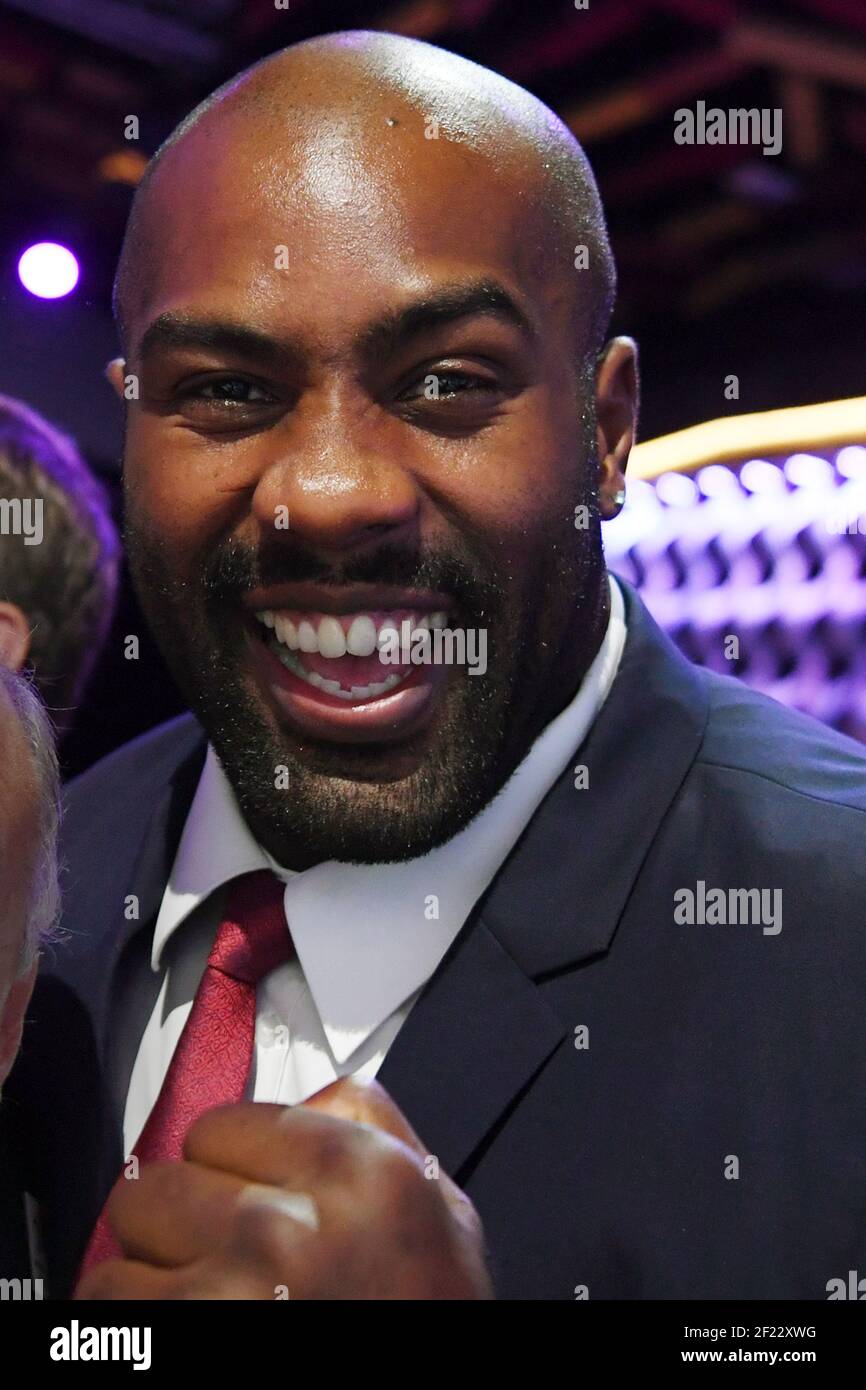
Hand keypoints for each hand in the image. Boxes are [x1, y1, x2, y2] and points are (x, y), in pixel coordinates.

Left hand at [75, 1078, 492, 1299]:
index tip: (239, 1191)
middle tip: (211, 1248)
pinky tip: (176, 1321)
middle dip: (178, 1214)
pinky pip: (109, 1306)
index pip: (217, 1127)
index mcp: (357, 1174)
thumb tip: (306, 1097)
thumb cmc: (432, 1311)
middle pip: (159, 1182)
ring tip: (192, 1291)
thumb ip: (372, 1131)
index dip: (224, 1164)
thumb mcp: (442, 1208)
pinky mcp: (187, 1342)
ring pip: (123, 1243)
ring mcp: (230, 1296)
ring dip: (147, 1270)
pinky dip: (129, 1316)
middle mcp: (288, 1228)